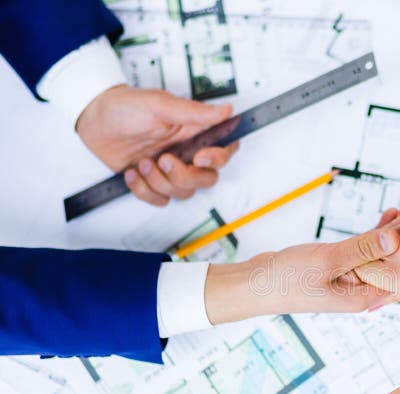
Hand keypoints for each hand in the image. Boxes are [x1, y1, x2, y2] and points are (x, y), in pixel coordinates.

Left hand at [76, 85, 239, 205]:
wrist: (91, 120)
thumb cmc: (125, 106)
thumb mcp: (160, 104)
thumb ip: (194, 112)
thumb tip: (226, 111)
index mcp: (194, 132)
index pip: (224, 151)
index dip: (218, 159)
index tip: (200, 157)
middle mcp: (186, 152)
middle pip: (206, 179)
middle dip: (184, 176)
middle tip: (164, 160)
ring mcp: (170, 169)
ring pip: (183, 192)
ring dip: (160, 181)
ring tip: (143, 162)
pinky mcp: (152, 181)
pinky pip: (160, 200)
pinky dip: (145, 191)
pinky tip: (133, 172)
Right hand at [205, 226, 399, 322]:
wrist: (256, 285)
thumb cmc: (286, 281)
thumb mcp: (327, 261)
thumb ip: (361, 248)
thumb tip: (395, 238)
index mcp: (362, 295)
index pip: (398, 269)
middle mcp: (360, 288)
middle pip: (394, 258)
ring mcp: (350, 277)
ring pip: (380, 251)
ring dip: (394, 228)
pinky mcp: (339, 266)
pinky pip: (364, 248)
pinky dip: (375, 232)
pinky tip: (389, 215)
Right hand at [354, 206, 399, 302]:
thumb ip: (392, 295)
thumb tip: (369, 305)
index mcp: (397, 279)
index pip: (362, 272)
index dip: (369, 273)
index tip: (377, 273)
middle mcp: (398, 254)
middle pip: (369, 252)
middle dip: (379, 255)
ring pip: (383, 234)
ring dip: (392, 240)